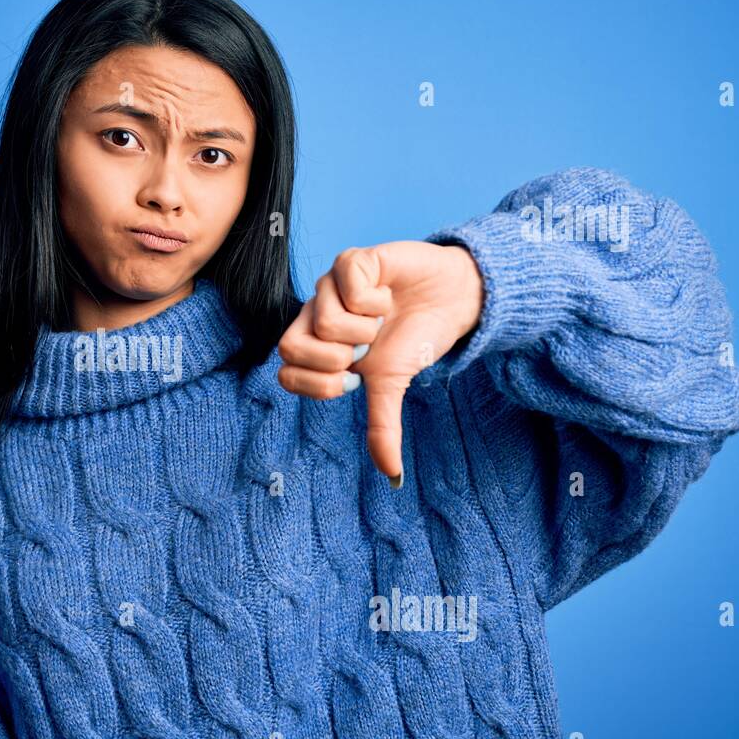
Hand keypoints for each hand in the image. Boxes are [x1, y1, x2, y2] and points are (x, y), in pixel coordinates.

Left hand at [276, 240, 483, 483]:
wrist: (452, 300)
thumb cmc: (414, 338)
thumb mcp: (393, 386)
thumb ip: (382, 427)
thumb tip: (393, 478)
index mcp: (315, 345)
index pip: (286, 374)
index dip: (320, 384)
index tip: (356, 378)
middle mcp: (314, 314)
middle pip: (290, 347)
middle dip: (337, 359)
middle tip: (366, 349)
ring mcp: (329, 285)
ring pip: (324, 320)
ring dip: (364, 329)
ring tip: (381, 319)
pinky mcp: (351, 261)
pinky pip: (348, 289)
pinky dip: (375, 301)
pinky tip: (387, 296)